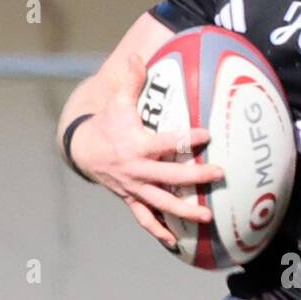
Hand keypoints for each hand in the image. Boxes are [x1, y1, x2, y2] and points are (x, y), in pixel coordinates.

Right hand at [69, 54, 224, 247]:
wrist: (82, 150)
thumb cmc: (107, 123)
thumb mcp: (117, 101)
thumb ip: (131, 81)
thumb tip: (137, 57)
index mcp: (137, 145)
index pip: (166, 141)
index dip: (186, 139)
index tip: (206, 135)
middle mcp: (137, 169)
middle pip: (169, 176)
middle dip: (195, 177)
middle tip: (218, 174)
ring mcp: (134, 187)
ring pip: (161, 202)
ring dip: (184, 211)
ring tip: (206, 217)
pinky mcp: (131, 199)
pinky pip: (145, 219)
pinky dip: (158, 231)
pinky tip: (175, 242)